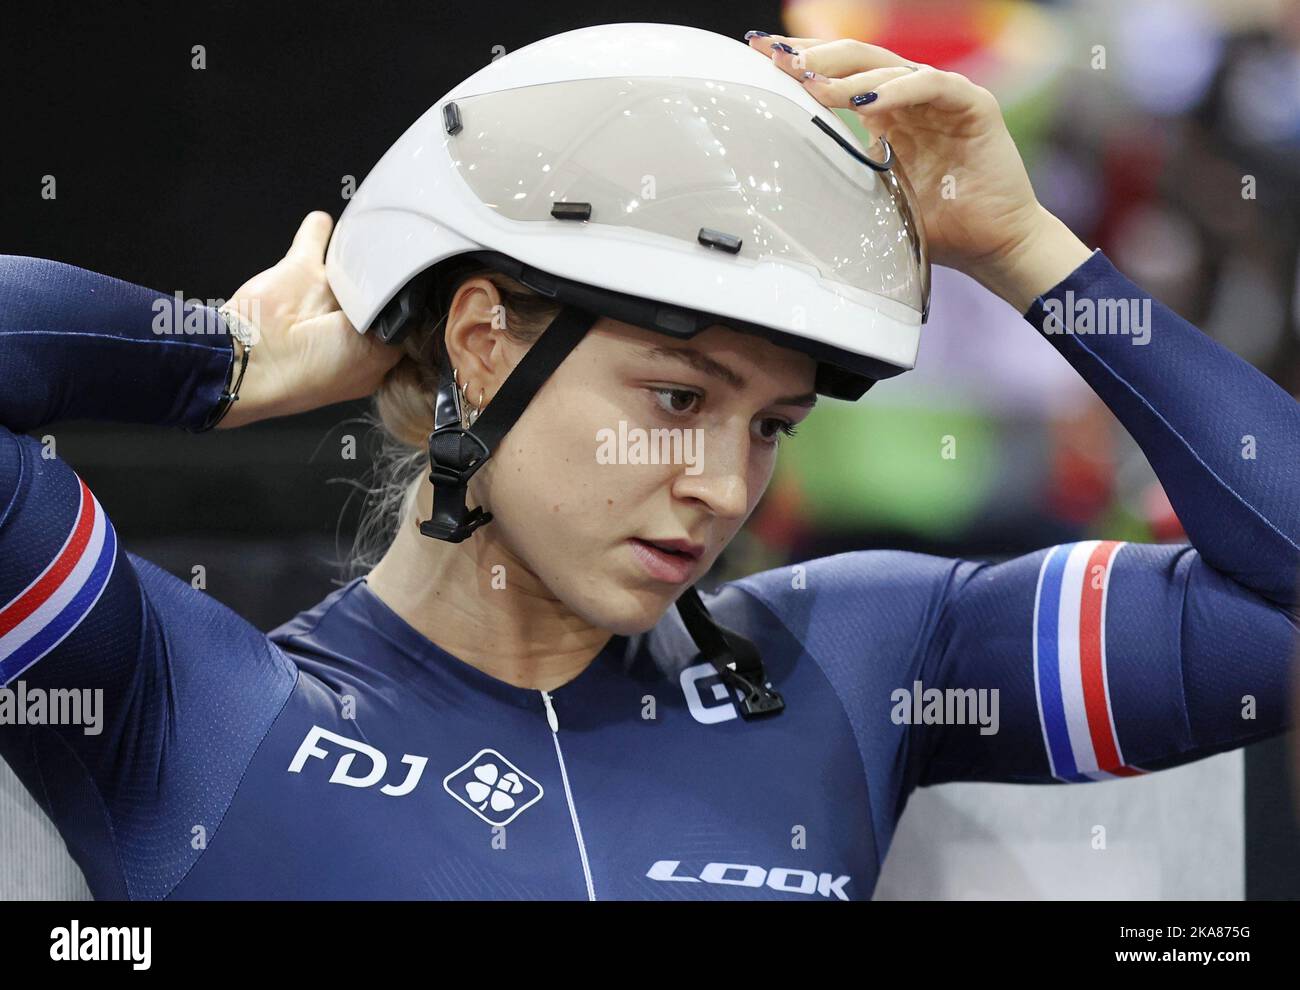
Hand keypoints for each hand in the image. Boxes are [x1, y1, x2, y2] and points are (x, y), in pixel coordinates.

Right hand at [215, 211, 403, 427]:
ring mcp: (322, 294)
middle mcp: (345, 322)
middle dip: (395, 279)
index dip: (413, 310)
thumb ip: (398, 327)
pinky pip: (313, 239)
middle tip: (415, 257)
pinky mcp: (299, 269)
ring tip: (386, 234)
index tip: (433, 293)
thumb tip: (410, 305)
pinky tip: (339, 219)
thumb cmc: (316, 369)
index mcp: (366, 351)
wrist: (259, 355)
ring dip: (364, 252)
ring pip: (350, 264)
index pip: (397, 324)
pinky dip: (320, 227)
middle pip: (377, 291)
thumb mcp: (379, 356)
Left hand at [748, 33, 1090, 310]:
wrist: (991, 247)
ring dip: (847, 76)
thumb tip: (782, 169)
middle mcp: (913, 98)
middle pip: (857, 60)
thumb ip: (841, 173)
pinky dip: (898, 90)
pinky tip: (866, 102)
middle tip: (777, 60)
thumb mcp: (872, 197)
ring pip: (890, 67)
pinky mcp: (973, 106)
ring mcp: (944, 97)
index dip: (802, 61)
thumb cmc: (936, 227)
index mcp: (887, 115)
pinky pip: (932, 86)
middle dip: (815, 57)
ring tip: (812, 85)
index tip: (759, 55)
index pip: (839, 75)